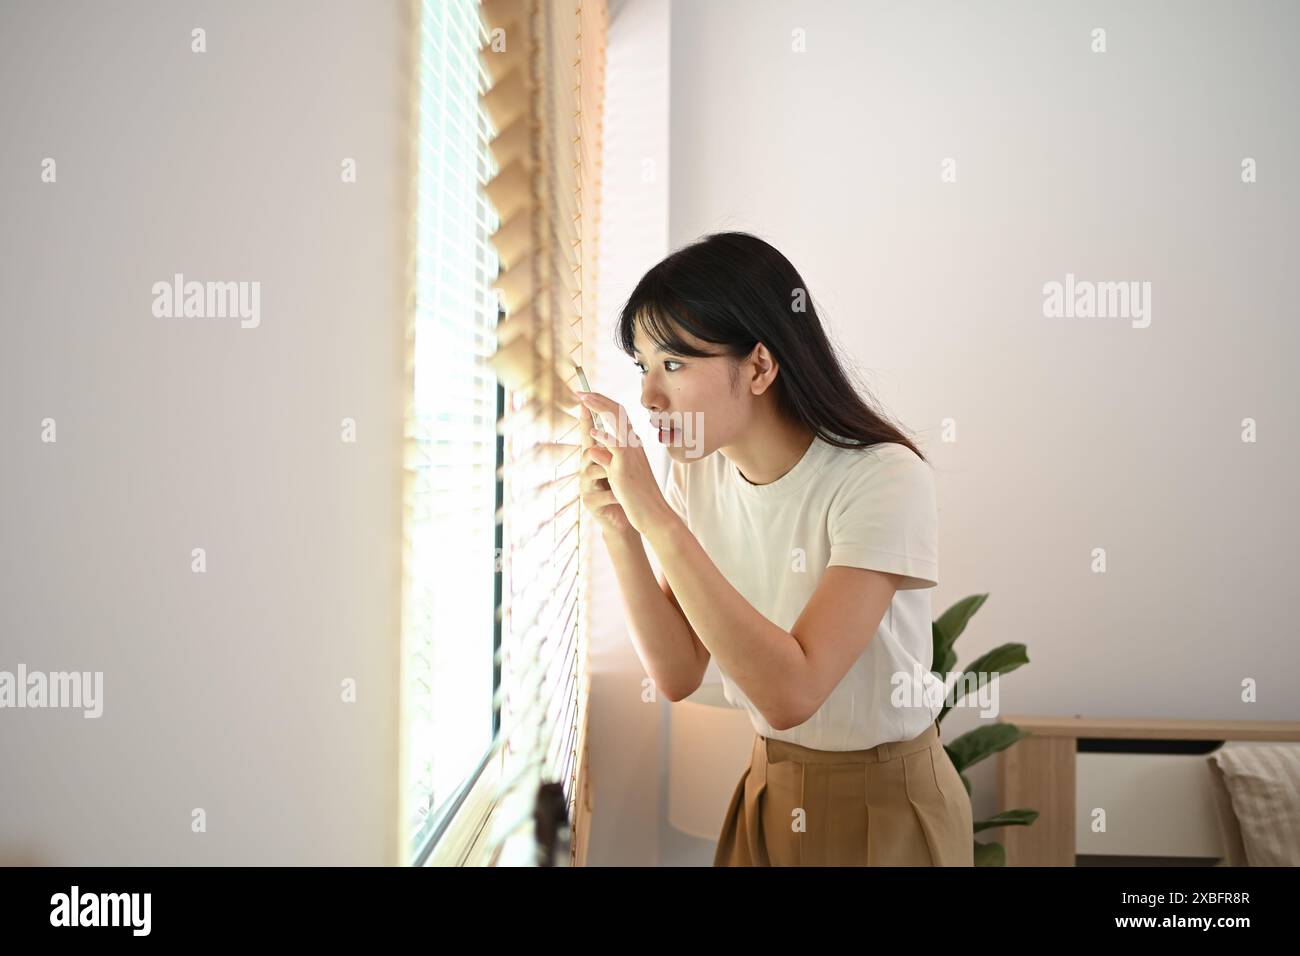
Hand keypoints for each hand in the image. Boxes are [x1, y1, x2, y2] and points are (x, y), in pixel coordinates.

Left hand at [576, 391, 672, 536]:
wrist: (653, 513)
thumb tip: (594, 449)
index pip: (618, 417)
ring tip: (584, 399)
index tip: (587, 396)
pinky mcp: (625, 468)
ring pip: (618, 423)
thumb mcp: (619, 472)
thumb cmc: (636, 495)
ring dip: (600, 408)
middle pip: (617, 413)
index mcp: (632, 445)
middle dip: (598, 400)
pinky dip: (605, 438)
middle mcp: (634, 445)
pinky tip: (593, 433)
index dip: (603, 404)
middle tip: (581, 391)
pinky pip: (616, 447)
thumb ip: (607, 459)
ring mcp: (631, 454)